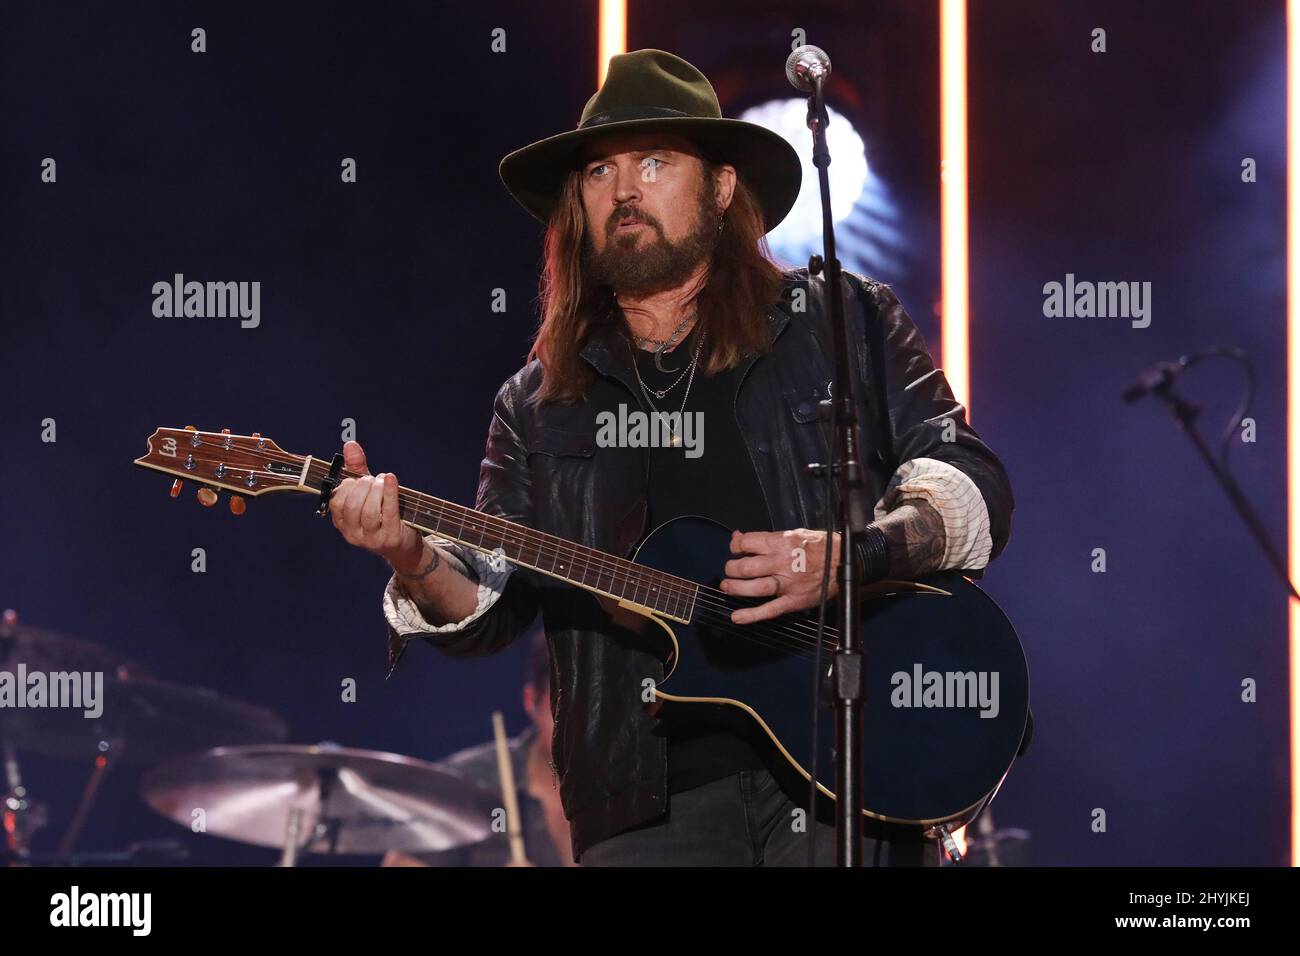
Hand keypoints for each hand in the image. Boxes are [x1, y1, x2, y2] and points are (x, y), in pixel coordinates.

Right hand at [327, 440, 421, 568]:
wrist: (403, 544)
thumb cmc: (382, 513)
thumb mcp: (367, 492)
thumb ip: (356, 469)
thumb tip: (350, 444)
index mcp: (342, 523)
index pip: (336, 501)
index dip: (347, 486)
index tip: (358, 479)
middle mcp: (353, 534)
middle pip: (352, 505)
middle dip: (363, 486)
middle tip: (373, 479)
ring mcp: (372, 539)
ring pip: (369, 511)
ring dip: (377, 490)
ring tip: (383, 481)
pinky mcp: (390, 538)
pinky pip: (389, 512)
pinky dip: (390, 492)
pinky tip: (391, 479)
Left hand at [721, 528, 839, 623]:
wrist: (847, 561)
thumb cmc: (822, 546)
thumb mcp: (794, 533)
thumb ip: (765, 537)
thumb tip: (739, 536)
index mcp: (781, 543)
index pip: (746, 543)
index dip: (736, 547)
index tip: (736, 551)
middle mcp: (782, 562)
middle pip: (746, 567)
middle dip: (731, 569)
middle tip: (731, 570)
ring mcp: (788, 583)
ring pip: (754, 587)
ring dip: (735, 588)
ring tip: (727, 587)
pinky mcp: (794, 600)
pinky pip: (770, 609)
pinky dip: (752, 615)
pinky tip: (737, 617)